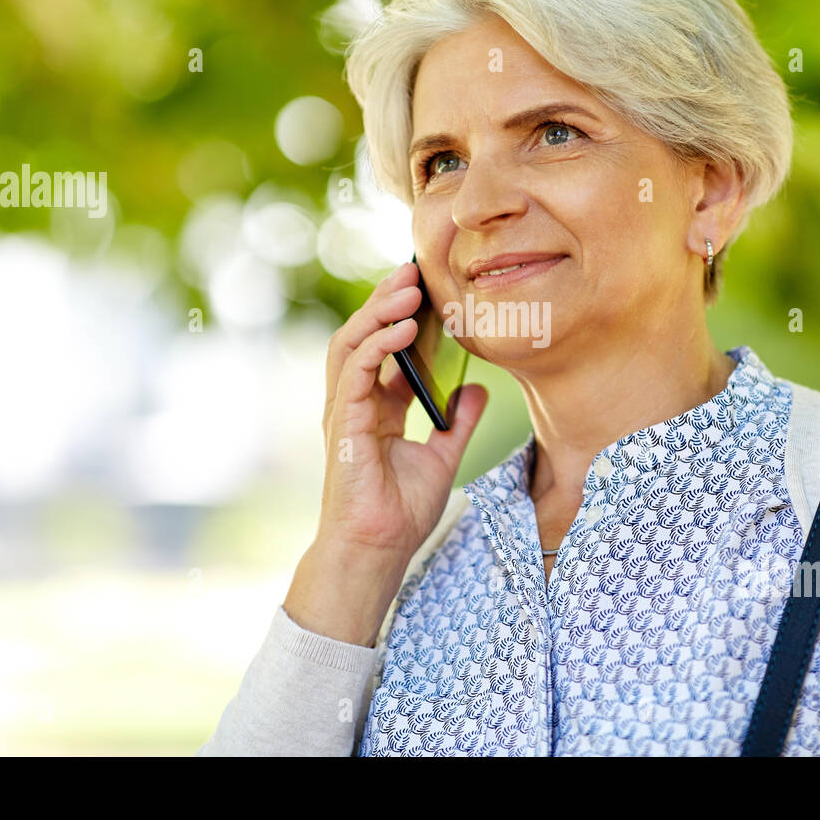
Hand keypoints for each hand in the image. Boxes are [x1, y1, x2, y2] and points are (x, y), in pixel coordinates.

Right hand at [317, 260, 486, 567]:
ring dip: (378, 310)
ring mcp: (343, 411)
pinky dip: (377, 343)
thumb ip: (458, 422)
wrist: (379, 550)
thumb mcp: (442, 456)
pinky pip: (355, 370)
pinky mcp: (342, 423)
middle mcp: (354, 404)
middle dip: (385, 299)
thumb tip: (477, 388)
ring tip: (408, 285)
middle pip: (362, 335)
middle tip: (413, 269)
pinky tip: (402, 327)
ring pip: (351, 342)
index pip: (383, 348)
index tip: (427, 287)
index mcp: (375, 409)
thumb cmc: (400, 512)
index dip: (401, 315)